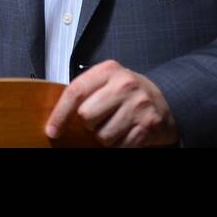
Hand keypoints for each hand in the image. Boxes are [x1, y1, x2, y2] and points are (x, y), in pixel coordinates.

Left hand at [46, 59, 177, 146]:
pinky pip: (120, 146)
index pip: (75, 92)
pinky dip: (119, 145)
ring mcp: (138, 105)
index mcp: (108, 70)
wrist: (164, 99)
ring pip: (103, 135)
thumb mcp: (106, 81)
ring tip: (114, 125)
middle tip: (99, 119)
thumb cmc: (128, 92)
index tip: (52, 129)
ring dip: (104, 137)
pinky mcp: (147, 126)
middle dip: (88, 124)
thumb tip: (57, 116)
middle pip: (87, 116)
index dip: (60, 114)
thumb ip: (85, 91)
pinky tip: (125, 132)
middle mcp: (124, 85)